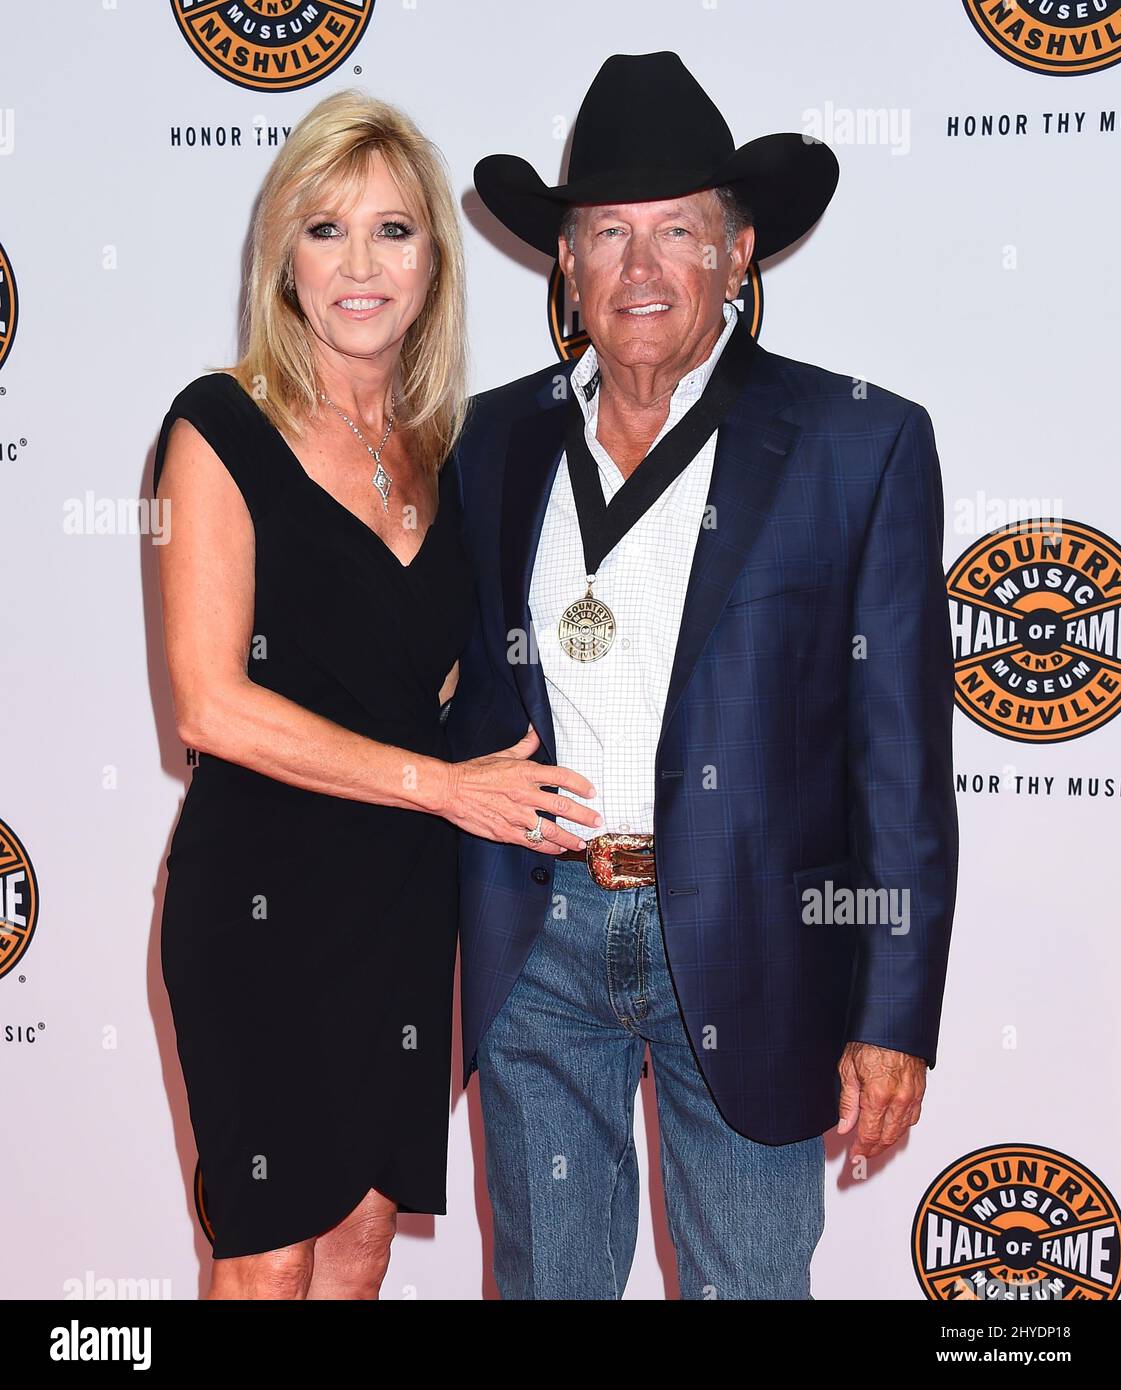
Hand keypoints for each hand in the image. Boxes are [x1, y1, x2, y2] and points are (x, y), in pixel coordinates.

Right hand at [438, 724, 601, 852]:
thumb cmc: (474, 772)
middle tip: (596, 820)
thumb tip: (535, 732)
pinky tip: (558, 849)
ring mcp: (516, 815)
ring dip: (570, 837)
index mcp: (525, 772)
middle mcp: (524, 794)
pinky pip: (533, 842)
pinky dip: (548, 847)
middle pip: (562, 805)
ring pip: (551, 829)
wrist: (450, 790)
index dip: (580, 784)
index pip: (561, 776)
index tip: (591, 792)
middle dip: (583, 815)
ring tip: (582, 842)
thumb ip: (524, 746)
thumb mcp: (502, 755)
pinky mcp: (507, 832)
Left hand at [836, 1042, 926, 1160]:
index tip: (855, 1154)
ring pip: (902, 1130)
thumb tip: (845, 1126)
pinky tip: (894, 1127)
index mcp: (878, 1096)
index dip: (862, 1148)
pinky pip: (913, 1117)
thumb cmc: (870, 1041)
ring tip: (876, 1145)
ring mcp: (912, 1096)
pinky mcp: (920, 1090)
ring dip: (889, 1141)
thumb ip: (847, 1103)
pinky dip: (902, 1127)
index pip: (870, 1134)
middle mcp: (898, 1099)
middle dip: (875, 1149)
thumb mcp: (848, 1069)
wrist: (892, 1024)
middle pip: (888, 1137)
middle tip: (864, 1153)